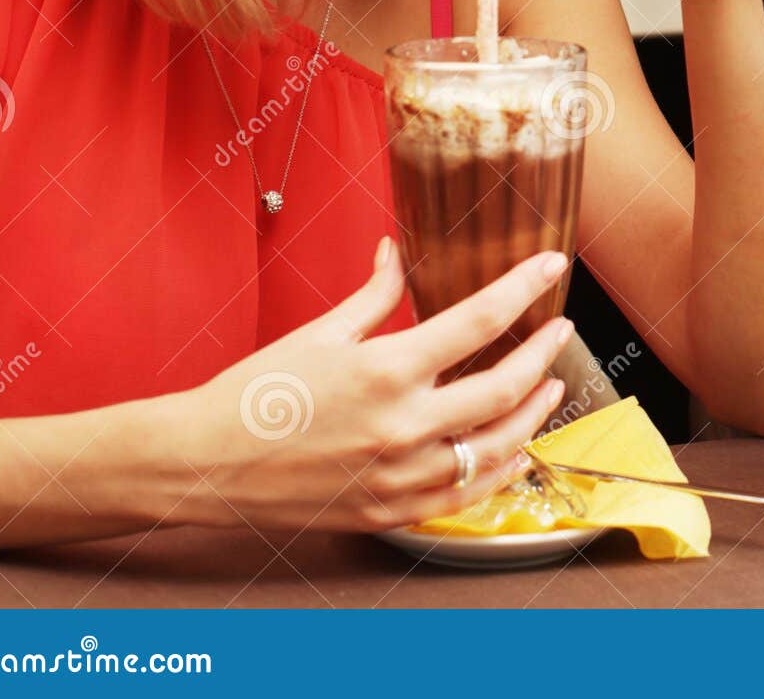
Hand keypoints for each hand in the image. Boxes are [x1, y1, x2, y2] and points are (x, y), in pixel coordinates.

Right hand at [161, 242, 573, 533]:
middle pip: (504, 387)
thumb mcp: (319, 332)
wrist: (203, 466)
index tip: (551, 265)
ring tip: (548, 387)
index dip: (523, 287)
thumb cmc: (254, 393)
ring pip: (496, 447)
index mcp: (386, 370)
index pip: (479, 320)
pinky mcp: (390, 510)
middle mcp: (402, 426)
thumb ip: (374, 294)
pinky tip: (513, 449)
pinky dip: (499, 470)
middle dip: (542, 353)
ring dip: (532, 413)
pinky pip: (465, 494)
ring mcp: (400, 475)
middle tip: (560, 330)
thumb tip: (395, 252)